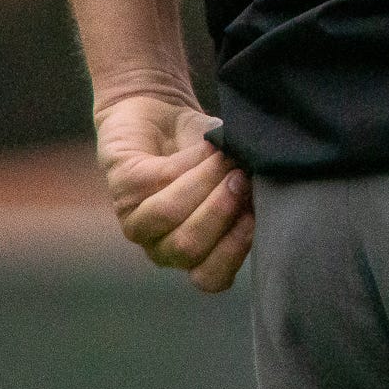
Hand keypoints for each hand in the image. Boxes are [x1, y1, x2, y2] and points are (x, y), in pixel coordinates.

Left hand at [96, 89, 253, 292]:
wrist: (168, 111)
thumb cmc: (214, 151)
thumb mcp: (241, 177)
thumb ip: (252, 199)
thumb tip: (267, 203)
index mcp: (195, 254)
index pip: (211, 278)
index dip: (234, 249)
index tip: (254, 213)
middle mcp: (162, 245)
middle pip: (188, 248)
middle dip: (220, 209)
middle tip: (241, 176)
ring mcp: (137, 218)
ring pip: (168, 215)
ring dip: (204, 182)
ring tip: (226, 157)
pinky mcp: (121, 184)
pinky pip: (156, 180)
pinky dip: (189, 160)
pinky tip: (207, 145)